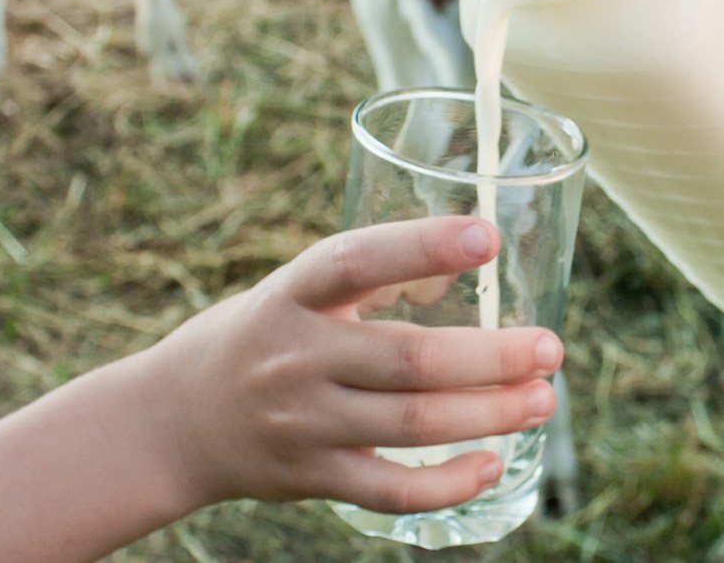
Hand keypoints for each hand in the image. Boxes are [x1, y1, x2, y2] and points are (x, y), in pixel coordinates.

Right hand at [139, 217, 562, 513]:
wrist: (172, 421)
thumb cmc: (263, 337)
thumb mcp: (297, 290)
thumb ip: (374, 276)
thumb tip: (473, 255)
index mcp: (293, 293)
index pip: (357, 260)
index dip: (422, 246)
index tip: (486, 235)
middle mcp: (296, 356)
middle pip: (408, 358)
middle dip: (492, 356)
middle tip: (551, 349)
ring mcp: (302, 422)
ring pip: (411, 424)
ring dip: (488, 413)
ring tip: (541, 400)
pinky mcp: (310, 477)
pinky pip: (389, 489)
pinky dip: (446, 482)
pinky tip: (491, 464)